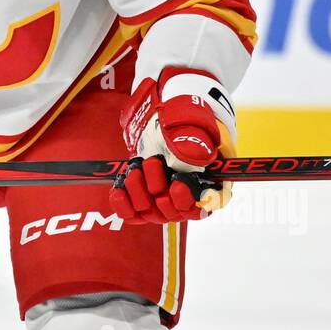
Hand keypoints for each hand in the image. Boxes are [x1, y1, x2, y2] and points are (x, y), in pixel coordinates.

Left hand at [110, 70, 234, 223]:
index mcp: (212, 182)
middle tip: (152, 163)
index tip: (176, 184)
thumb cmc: (186, 120)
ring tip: (135, 169)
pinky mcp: (145, 196)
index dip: (189, 202)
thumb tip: (193, 158)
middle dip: (159, 189)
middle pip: (174, 212)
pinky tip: (119, 190)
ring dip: (139, 192)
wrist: (165, 117)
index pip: (205, 207)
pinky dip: (124, 204)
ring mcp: (166, 198)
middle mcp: (189, 196)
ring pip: (152, 213)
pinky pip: (133, 213)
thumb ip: (195, 140)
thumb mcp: (194, 125)